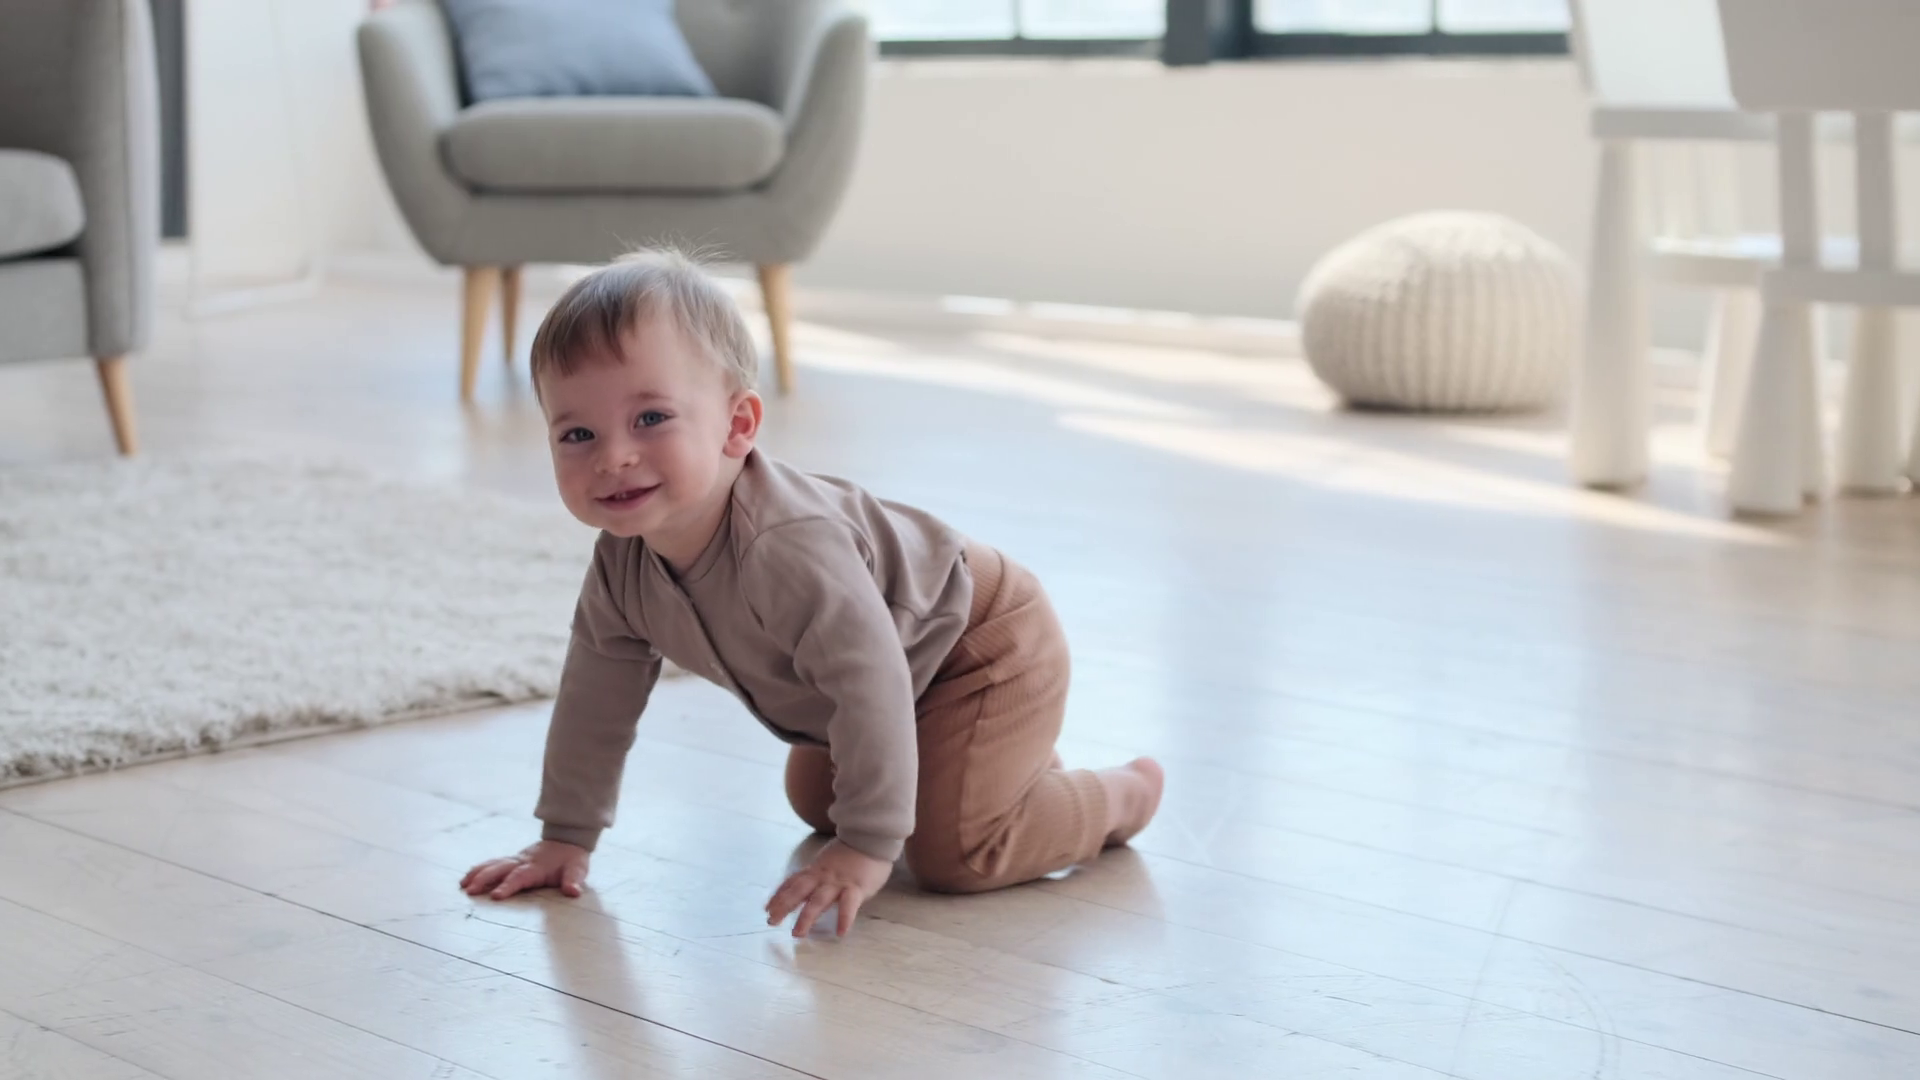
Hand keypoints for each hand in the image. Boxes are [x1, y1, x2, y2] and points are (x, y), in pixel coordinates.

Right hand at [460, 840, 590, 899]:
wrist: (567, 839)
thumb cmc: (571, 859)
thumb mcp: (577, 869)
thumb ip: (573, 880)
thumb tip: (573, 891)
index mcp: (537, 866)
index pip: (519, 876)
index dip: (507, 886)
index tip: (495, 896)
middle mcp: (522, 861)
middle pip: (499, 868)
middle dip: (484, 879)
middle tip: (469, 891)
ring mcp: (515, 859)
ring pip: (493, 864)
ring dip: (477, 873)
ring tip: (463, 885)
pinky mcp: (511, 859)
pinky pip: (492, 863)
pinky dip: (479, 869)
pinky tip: (467, 877)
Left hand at [765, 839, 891, 937]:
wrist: (872, 836)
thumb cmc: (853, 851)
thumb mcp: (829, 859)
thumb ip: (819, 872)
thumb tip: (809, 885)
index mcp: (816, 869)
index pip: (793, 882)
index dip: (779, 895)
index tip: (766, 908)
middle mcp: (822, 876)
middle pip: (798, 891)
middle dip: (783, 906)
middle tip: (771, 922)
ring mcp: (838, 882)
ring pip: (818, 900)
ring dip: (806, 917)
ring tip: (797, 934)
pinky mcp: (856, 888)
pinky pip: (849, 905)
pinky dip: (844, 918)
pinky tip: (840, 933)